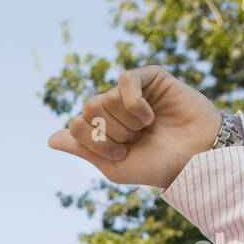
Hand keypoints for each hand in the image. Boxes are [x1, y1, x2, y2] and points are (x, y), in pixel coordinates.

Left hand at [47, 65, 222, 188]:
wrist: (194, 158)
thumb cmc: (157, 165)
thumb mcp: (113, 166)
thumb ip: (83, 149)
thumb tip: (50, 139)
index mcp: (102, 128)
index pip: (76, 125)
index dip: (96, 142)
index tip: (121, 154)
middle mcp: (113, 108)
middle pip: (88, 108)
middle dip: (111, 132)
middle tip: (135, 140)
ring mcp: (131, 91)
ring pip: (105, 97)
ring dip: (126, 121)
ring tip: (147, 128)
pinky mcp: (150, 77)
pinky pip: (125, 80)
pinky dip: (134, 103)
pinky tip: (149, 115)